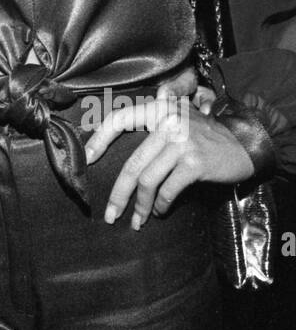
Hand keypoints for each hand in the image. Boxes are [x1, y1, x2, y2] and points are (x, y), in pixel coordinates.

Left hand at [84, 78, 254, 230]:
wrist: (242, 145)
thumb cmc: (204, 137)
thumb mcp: (179, 120)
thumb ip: (152, 126)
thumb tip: (118, 152)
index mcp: (159, 109)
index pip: (120, 118)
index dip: (100, 138)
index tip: (87, 158)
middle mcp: (168, 121)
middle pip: (132, 163)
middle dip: (118, 193)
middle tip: (110, 214)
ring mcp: (182, 142)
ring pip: (147, 180)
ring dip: (139, 205)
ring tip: (137, 220)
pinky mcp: (194, 162)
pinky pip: (168, 190)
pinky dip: (160, 205)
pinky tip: (159, 211)